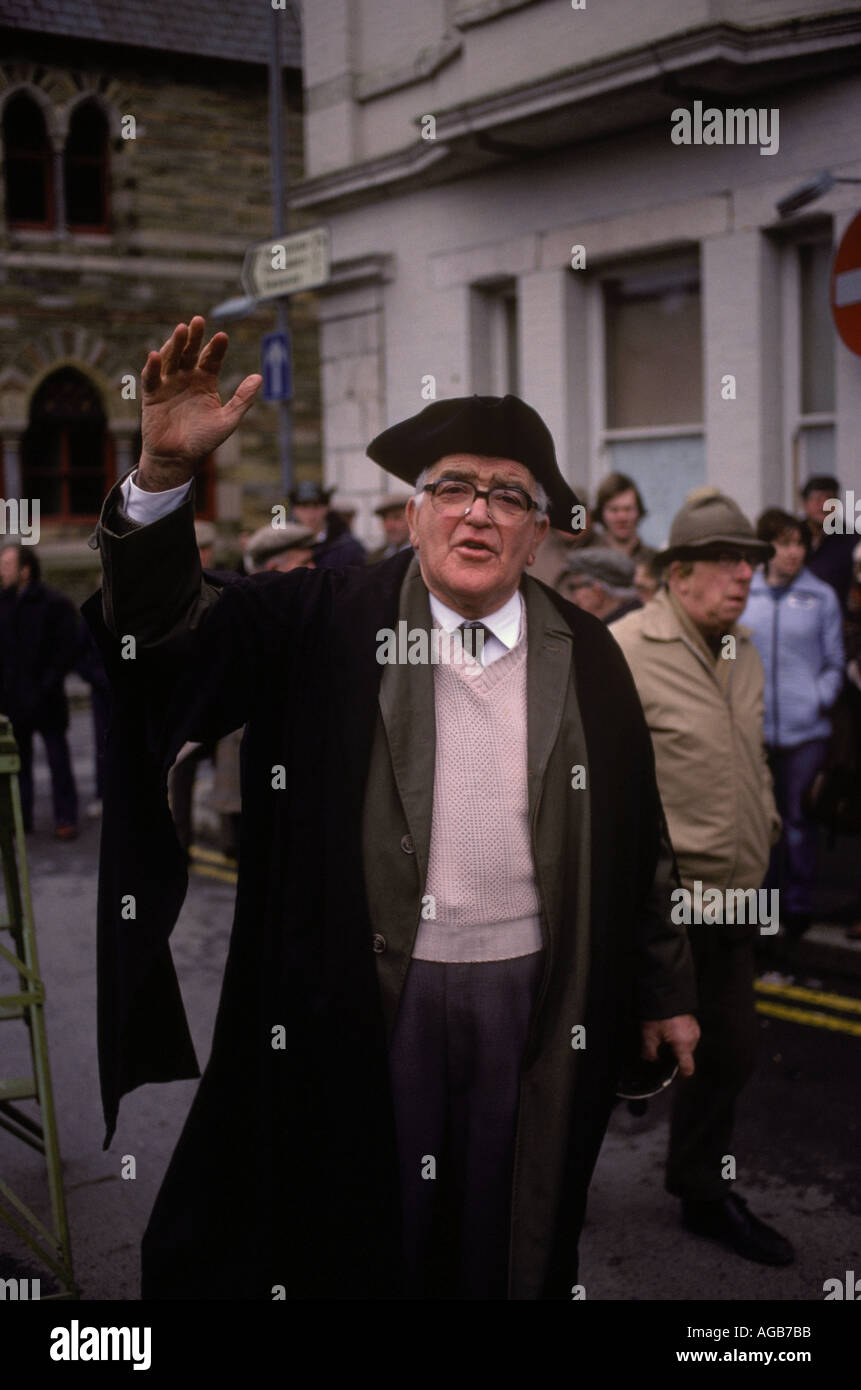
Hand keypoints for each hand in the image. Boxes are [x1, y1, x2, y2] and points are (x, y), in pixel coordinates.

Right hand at [138, 316, 261, 486]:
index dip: (216, 348)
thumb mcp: (228, 420)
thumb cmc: (203, 441)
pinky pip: (151, 378)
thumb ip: (243, 399)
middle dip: (194, 337)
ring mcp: (168, 384)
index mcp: (205, 382)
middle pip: (190, 352)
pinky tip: (156, 355)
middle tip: (198, 321)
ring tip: (181, 329)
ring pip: (171, 359)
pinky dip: (153, 366)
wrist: (178, 458)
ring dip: (175, 344)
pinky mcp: (152, 394)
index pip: (211, 359)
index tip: (222, 337)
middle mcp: (187, 378)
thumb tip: (259, 377)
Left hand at [641, 1014, 698, 1078]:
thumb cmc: (658, 1011)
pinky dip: (680, 1037)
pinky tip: (669, 1030)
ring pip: (687, 1046)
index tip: (673, 1074)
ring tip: (664, 1037)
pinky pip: (688, 1036)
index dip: (680, 1074)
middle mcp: (692, 1038)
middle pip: (686, 1057)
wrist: (665, 992)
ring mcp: (694, 1030)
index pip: (688, 1068)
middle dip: (675, 1056)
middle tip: (661, 1051)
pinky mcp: (693, 1023)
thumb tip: (651, 1060)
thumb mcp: (648, 1034)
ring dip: (677, 1046)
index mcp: (683, 1044)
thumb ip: (649, 1052)